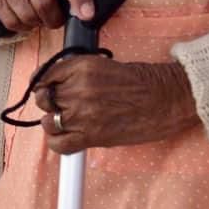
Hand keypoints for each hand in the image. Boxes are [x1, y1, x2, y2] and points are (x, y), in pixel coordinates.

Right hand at [0, 0, 94, 32]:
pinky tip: (23, 16)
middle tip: (54, 19)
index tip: (87, 15)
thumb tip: (92, 2)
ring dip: (36, 23)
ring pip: (27, 16)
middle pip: (44, 3)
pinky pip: (11, 21)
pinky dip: (21, 26)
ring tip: (36, 15)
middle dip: (53, 19)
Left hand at [35, 58, 198, 153]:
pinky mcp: (92, 136)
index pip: (44, 76)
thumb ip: (77, 72)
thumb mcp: (104, 64)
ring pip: (48, 122)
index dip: (42, 83)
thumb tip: (55, 84)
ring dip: (55, 123)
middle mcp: (78, 89)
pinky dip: (58, 143)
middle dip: (51, 102)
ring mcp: (83, 114)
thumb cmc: (141, 81)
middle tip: (63, 105)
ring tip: (69, 122)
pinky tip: (67, 138)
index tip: (45, 87)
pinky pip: (59, 145)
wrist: (166, 99)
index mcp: (82, 67)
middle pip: (44, 99)